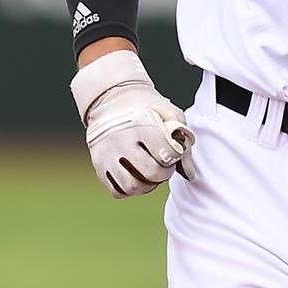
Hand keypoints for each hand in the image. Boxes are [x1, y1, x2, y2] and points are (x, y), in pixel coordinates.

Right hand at [69, 49, 195, 197]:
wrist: (112, 96)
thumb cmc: (146, 107)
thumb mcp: (169, 113)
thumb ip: (184, 141)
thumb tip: (189, 174)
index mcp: (142, 123)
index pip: (167, 154)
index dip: (175, 156)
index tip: (172, 150)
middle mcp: (121, 139)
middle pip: (151, 173)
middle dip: (164, 173)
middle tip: (164, 164)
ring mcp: (107, 153)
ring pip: (131, 187)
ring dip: (147, 186)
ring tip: (150, 174)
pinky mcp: (98, 164)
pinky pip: (116, 191)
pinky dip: (129, 190)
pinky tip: (135, 176)